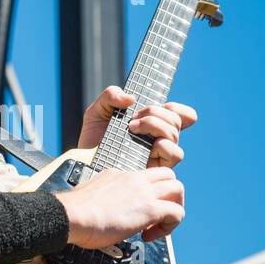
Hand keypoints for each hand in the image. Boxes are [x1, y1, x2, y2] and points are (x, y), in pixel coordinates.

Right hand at [55, 166, 184, 245]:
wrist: (70, 216)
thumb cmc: (74, 212)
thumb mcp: (90, 196)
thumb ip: (102, 198)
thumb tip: (99, 209)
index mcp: (119, 175)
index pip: (144, 177)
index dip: (146, 194)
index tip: (135, 211)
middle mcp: (134, 179)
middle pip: (168, 175)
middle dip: (168, 195)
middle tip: (157, 215)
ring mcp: (144, 192)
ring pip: (178, 188)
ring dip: (174, 207)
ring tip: (159, 225)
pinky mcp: (150, 209)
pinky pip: (176, 212)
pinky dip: (170, 226)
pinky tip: (150, 236)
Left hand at [76, 86, 196, 168]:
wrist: (85, 161)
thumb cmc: (94, 137)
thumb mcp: (98, 109)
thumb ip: (111, 95)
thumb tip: (131, 99)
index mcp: (152, 123)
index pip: (179, 113)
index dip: (176, 107)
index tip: (158, 103)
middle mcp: (159, 138)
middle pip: (175, 119)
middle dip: (153, 111)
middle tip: (131, 119)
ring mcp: (159, 153)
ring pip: (174, 134)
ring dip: (155, 125)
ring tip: (131, 129)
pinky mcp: (157, 168)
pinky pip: (174, 153)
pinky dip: (162, 144)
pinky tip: (142, 145)